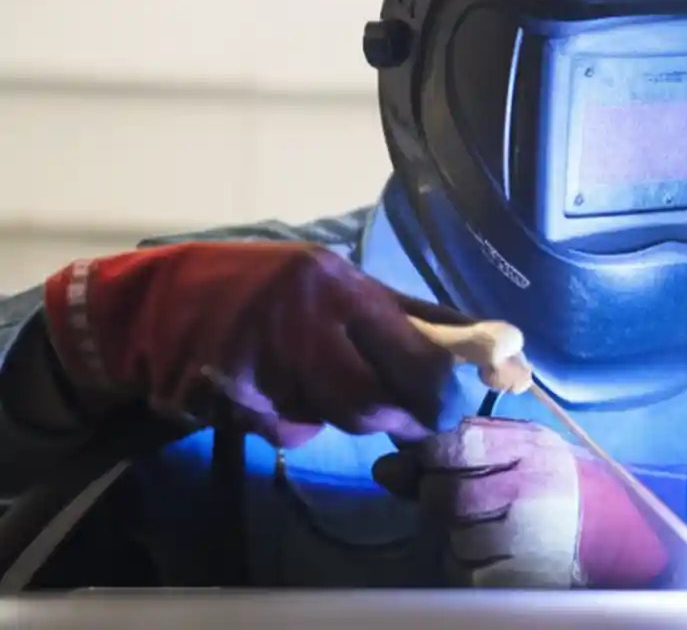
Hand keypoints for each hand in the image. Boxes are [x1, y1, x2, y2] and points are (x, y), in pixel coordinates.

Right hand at [42, 242, 510, 447]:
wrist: (159, 301)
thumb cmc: (269, 286)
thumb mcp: (343, 281)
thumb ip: (417, 316)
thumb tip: (501, 342)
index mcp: (341, 287)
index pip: (419, 354)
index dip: (446, 390)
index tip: (455, 401)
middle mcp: (303, 323)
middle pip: (376, 402)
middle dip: (400, 416)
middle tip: (403, 412)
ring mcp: (261, 364)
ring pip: (337, 420)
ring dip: (347, 413)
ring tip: (323, 378)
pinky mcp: (229, 399)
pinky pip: (290, 430)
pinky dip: (297, 422)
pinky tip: (276, 390)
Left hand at [373, 417, 668, 587]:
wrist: (618, 537)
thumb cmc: (562, 483)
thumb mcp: (525, 447)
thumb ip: (461, 447)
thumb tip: (387, 467)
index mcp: (530, 449)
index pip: (455, 446)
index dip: (432, 458)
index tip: (436, 465)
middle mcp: (527, 492)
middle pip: (443, 496)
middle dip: (438, 499)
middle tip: (461, 501)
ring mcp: (524, 540)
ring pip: (449, 538)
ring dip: (452, 536)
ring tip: (482, 528)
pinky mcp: (519, 580)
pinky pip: (463, 575)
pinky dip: (464, 567)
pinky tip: (488, 556)